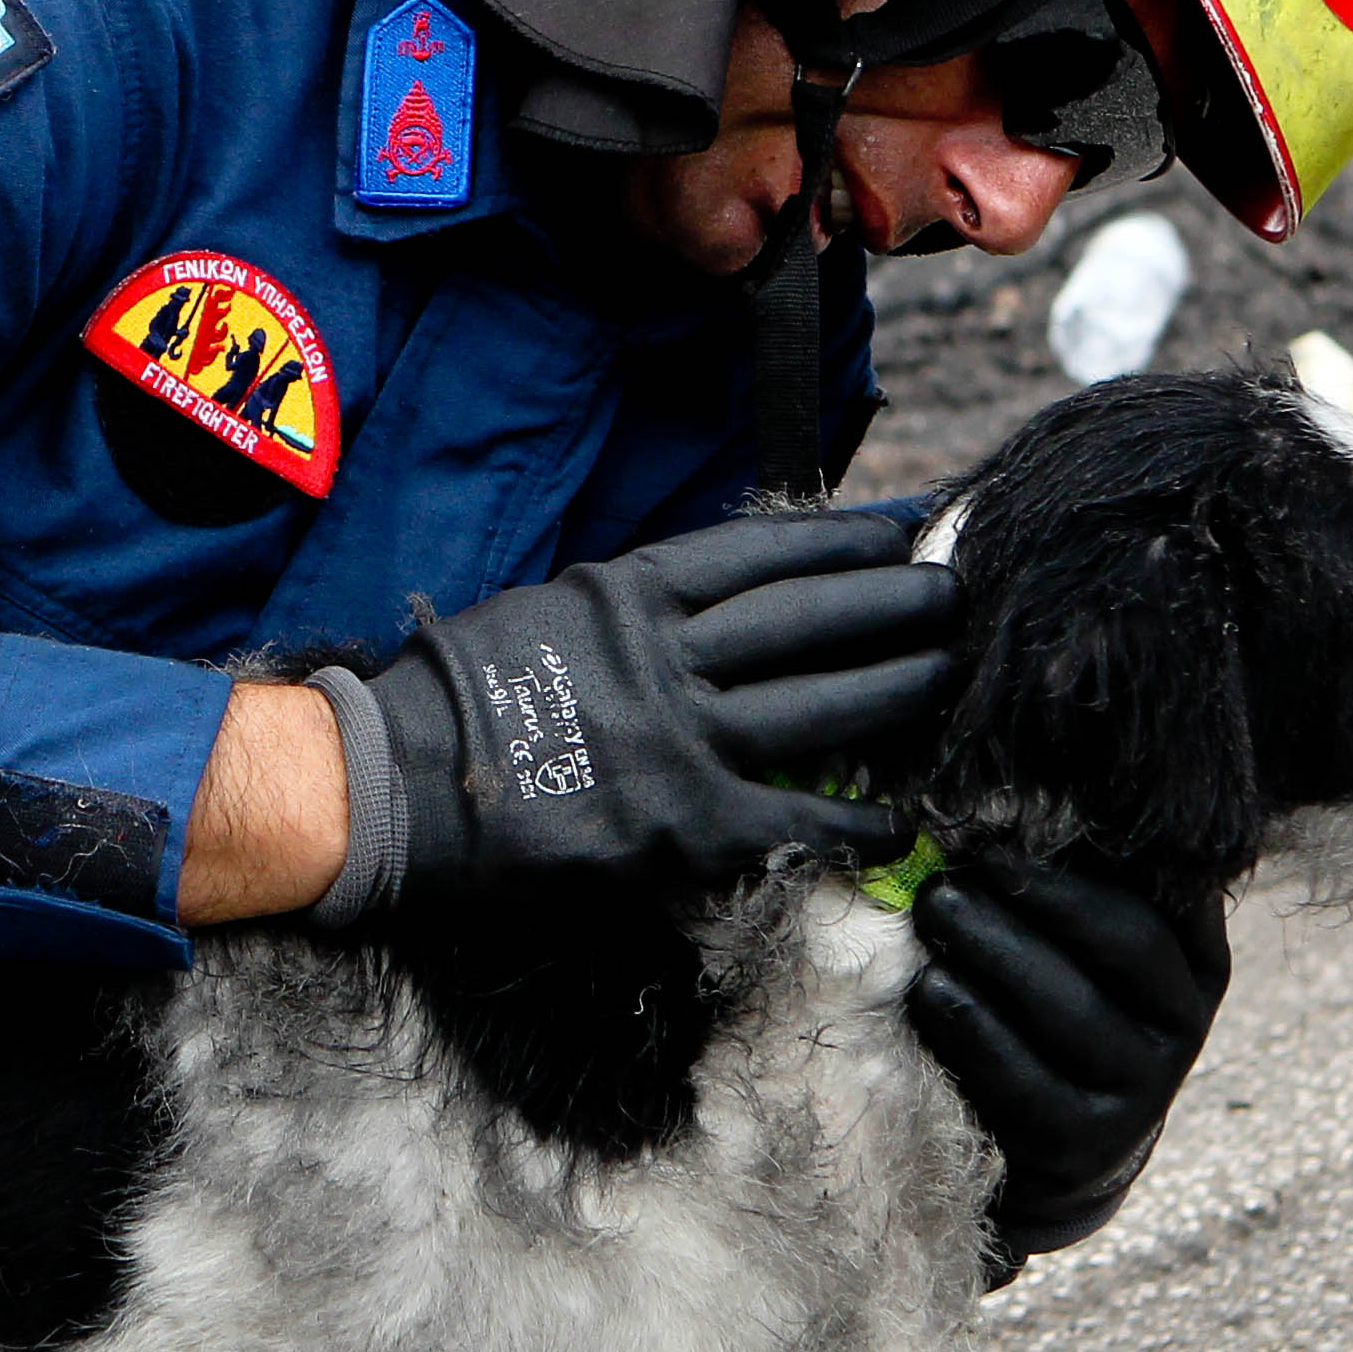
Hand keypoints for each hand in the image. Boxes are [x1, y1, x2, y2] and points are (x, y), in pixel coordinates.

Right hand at [316, 506, 956, 920]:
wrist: (392, 784)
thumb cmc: (458, 695)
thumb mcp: (550, 608)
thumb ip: (635, 604)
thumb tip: (715, 602)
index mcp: (632, 591)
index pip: (767, 551)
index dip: (847, 538)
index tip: (904, 526)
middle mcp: (669, 654)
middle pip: (815, 618)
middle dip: (898, 602)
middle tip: (960, 592)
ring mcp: (682, 738)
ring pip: (824, 704)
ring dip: (902, 689)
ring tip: (955, 675)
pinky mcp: (685, 824)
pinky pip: (798, 818)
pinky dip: (858, 820)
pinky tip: (903, 818)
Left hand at [905, 851, 1229, 1272]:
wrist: (1061, 1143)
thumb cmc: (1064, 1011)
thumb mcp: (1092, 953)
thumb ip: (1075, 889)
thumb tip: (997, 810)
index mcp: (1196, 964)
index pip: (1165, 896)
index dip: (1088, 862)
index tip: (1004, 834)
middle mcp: (1183, 1026)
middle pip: (1124, 945)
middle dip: (1035, 897)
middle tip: (955, 867)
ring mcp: (1142, 1092)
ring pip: (1074, 1012)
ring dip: (997, 954)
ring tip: (935, 911)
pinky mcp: (1086, 1144)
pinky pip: (1029, 1083)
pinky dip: (974, 1030)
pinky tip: (930, 989)